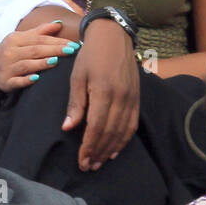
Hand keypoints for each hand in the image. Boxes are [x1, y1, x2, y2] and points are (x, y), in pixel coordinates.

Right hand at [0, 19, 79, 91]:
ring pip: (26, 65)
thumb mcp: (20, 38)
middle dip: (54, 50)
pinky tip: (36, 79)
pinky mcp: (5, 82)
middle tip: (71, 50)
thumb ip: (40, 31)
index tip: (73, 43)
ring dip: (41, 63)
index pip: (39, 39)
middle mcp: (10, 53)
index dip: (56, 41)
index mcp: (15, 40)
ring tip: (55, 61)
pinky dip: (26, 80)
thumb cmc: (9, 52)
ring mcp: (7, 68)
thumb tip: (59, 23)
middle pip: (35, 51)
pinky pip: (16, 81)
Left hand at [62, 19, 138, 170]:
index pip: (96, 128)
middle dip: (98, 153)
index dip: (89, 147)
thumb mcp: (77, 77)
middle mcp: (121, 98)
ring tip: (99, 162)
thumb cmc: (90, 56)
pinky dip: (124, 140)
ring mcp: (131, 99)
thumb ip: (75, 104)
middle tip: (88, 167)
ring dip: (111, 150)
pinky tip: (116, 150)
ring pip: (122, 132)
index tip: (81, 161)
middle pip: (110, 133)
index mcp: (104, 92)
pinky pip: (132, 124)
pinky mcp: (137, 98)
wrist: (114, 37)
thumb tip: (68, 128)